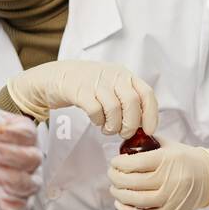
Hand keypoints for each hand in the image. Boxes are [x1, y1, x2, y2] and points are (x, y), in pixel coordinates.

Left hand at [0, 100, 42, 209]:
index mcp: (21, 131)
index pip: (28, 134)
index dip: (5, 136)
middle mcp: (27, 155)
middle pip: (33, 158)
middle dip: (5, 155)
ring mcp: (21, 179)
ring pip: (31, 184)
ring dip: (8, 178)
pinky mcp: (10, 200)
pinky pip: (22, 207)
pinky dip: (9, 201)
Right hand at [5, 60, 158, 135]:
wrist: (58, 76)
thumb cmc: (89, 86)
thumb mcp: (112, 86)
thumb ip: (127, 101)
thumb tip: (143, 125)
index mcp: (125, 75)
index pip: (146, 94)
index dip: (151, 114)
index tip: (149, 130)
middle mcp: (113, 76)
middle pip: (132, 103)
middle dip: (131, 124)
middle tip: (124, 133)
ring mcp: (96, 82)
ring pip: (114, 109)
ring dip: (113, 126)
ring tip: (108, 129)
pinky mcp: (79, 90)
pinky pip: (95, 111)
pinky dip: (98, 121)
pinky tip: (96, 121)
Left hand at [108, 139, 208, 209]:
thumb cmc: (186, 159)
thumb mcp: (169, 145)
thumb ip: (147, 142)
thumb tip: (123, 142)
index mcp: (168, 159)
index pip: (135, 163)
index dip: (119, 163)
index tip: (114, 162)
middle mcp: (170, 179)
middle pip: (133, 182)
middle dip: (116, 178)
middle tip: (111, 174)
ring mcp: (171, 198)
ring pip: (137, 200)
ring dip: (120, 194)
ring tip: (114, 188)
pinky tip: (120, 204)